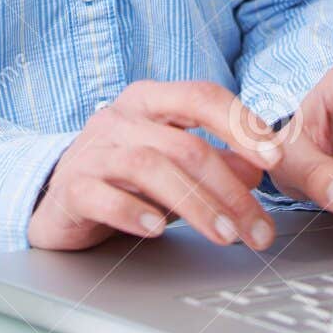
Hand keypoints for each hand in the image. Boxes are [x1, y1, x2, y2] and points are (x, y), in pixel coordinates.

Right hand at [27, 79, 286, 252]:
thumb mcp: (176, 166)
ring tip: (224, 236)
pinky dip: (134, 211)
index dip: (241, 124)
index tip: (274, 157)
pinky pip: (103, 194)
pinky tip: (158, 229)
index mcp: (151, 100)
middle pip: (185, 144)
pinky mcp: (71, 187)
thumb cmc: (124, 178)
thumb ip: (216, 162)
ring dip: (196, 205)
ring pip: (151, 167)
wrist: (58, 200)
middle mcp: (121, 118)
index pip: (201, 96)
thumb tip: (257, 168)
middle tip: (258, 230)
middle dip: (230, 190)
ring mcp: (93, 150)